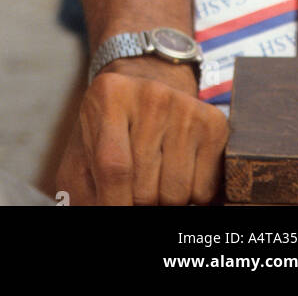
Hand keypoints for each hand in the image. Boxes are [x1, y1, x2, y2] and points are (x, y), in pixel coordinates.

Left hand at [53, 58, 228, 205]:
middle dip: (137, 202)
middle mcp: (151, 95)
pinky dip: (190, 195)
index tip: (115, 214)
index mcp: (109, 95)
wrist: (148, 82)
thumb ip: (83, 188)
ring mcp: (186, 107)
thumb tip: (101, 213)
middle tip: (132, 187)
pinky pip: (204, 190)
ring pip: (177, 193)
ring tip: (153, 176)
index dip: (114, 204)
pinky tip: (177, 169)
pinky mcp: (213, 123)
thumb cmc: (110, 126)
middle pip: (145, 188)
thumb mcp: (83, 148)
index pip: (113, 168)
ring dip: (163, 200)